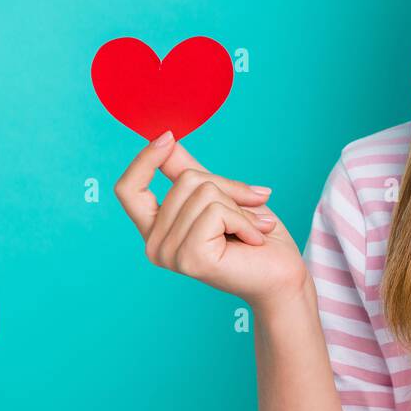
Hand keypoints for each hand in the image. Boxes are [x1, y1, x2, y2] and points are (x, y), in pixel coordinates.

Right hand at [114, 130, 308, 310]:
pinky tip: (254, 239)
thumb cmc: (255, 235)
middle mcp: (154, 245)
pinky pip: (216, 212)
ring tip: (253, 229)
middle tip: (252, 209)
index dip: (144, 159)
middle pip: (185, 181)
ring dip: (239, 207)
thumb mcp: (221, 195)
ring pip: (203, 193)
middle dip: (227, 187)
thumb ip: (189, 171)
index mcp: (156, 229)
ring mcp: (169, 254)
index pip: (128, 189)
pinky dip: (244, 219)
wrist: (282, 273)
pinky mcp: (191, 259)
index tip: (168, 137)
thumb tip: (167, 139)